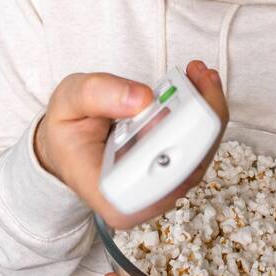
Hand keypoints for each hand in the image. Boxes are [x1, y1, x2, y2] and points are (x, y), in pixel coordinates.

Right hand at [34, 59, 229, 230]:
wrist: (71, 147)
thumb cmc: (68, 133)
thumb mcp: (67, 104)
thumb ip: (95, 95)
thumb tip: (141, 98)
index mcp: (110, 195)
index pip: (153, 184)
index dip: (168, 149)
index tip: (163, 111)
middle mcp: (144, 200)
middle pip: (189, 166)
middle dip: (199, 115)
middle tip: (194, 77)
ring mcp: (164, 187)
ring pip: (202, 153)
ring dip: (207, 109)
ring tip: (198, 75)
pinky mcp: (177, 171)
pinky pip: (201, 144)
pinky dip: (204, 113)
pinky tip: (199, 85)